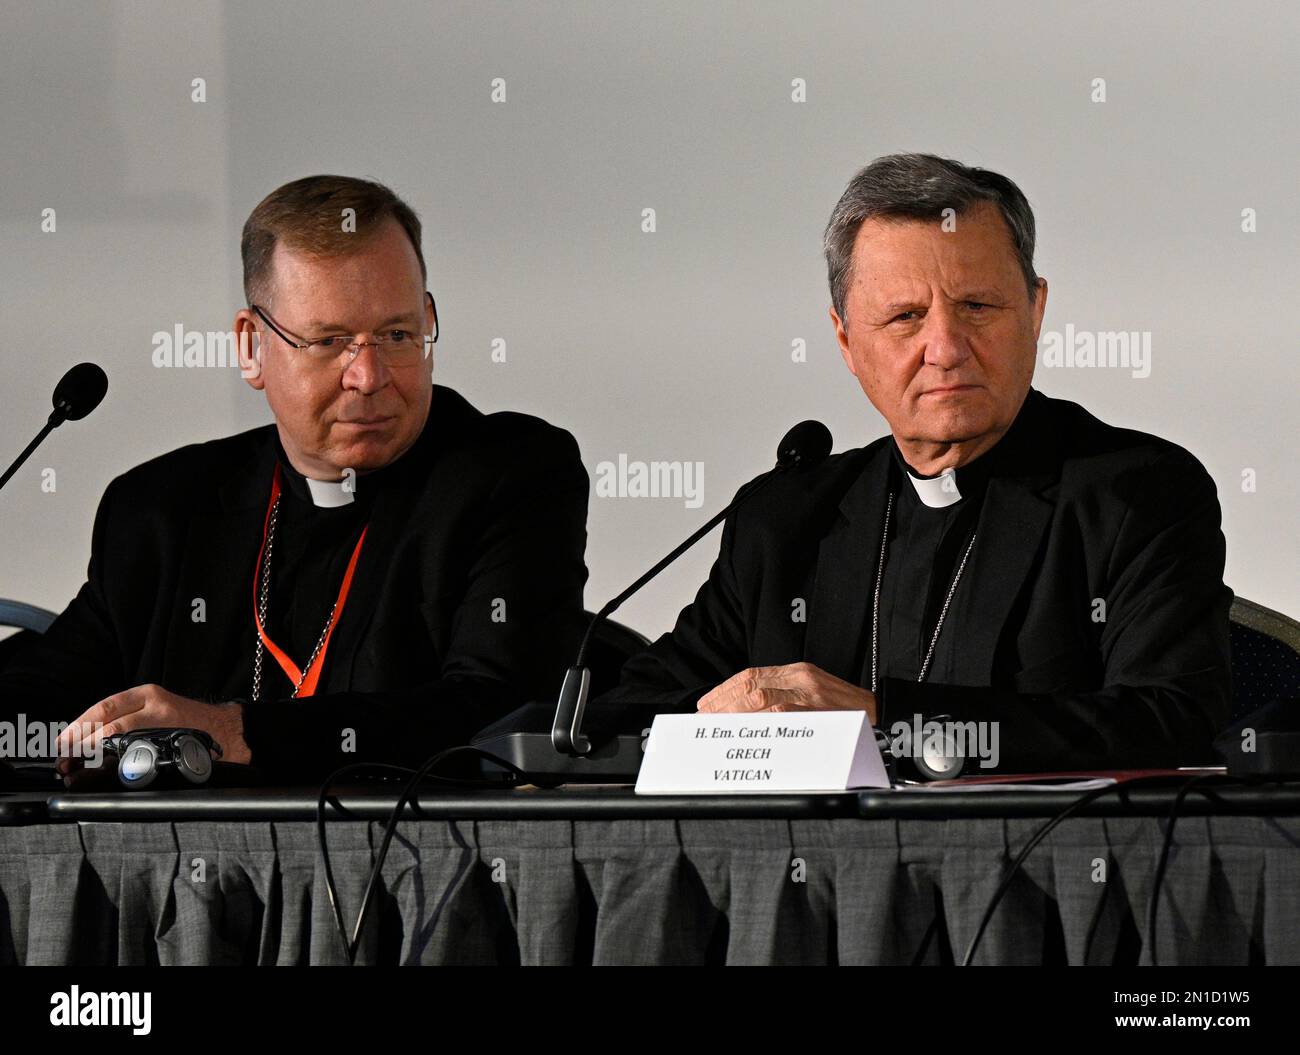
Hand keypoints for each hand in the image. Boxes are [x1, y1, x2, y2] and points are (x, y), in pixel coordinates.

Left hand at [54, 684, 250, 773]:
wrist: (227, 731)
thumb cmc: (190, 723)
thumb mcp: (158, 709)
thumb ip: (130, 718)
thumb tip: (89, 738)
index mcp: (148, 694)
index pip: (104, 707)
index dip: (79, 725)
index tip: (63, 741)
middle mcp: (155, 706)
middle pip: (106, 722)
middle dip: (80, 742)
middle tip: (65, 760)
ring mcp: (164, 724)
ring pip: (117, 736)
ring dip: (92, 754)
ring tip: (78, 768)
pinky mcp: (171, 743)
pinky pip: (137, 752)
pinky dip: (115, 763)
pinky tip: (105, 770)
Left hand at [698, 662, 878, 724]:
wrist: (883, 717)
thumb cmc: (847, 712)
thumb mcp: (814, 693)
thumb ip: (785, 695)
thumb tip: (746, 710)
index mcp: (799, 671)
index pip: (751, 674)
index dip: (725, 689)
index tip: (708, 702)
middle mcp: (802, 678)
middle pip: (750, 684)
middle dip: (722, 701)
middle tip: (705, 716)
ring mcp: (810, 695)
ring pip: (760, 698)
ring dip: (734, 713)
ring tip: (717, 725)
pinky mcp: (818, 712)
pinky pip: (781, 715)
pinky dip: (758, 722)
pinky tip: (744, 732)